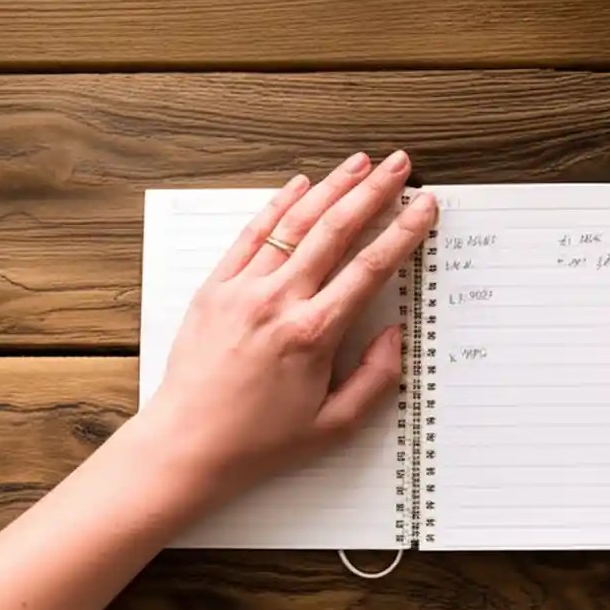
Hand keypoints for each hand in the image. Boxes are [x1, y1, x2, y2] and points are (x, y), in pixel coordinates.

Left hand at [140, 150, 436, 502]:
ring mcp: (243, 290)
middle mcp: (279, 302)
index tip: (424, 206)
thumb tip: (395, 336)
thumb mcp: (334, 426)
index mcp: (313, 334)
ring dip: (331, 187)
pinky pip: (250, 235)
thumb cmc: (258, 443)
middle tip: (400, 166)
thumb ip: (376, 379)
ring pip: (294, 223)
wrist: (185, 447)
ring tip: (360, 162)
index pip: (371, 268)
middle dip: (374, 192)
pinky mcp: (215, 289)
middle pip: (336, 230)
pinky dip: (276, 205)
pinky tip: (299, 184)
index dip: (404, 231)